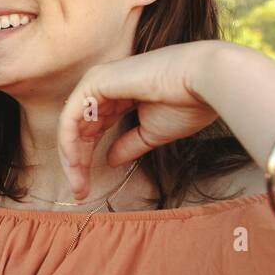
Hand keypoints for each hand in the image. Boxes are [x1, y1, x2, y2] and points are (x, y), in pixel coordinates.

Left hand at [58, 41, 227, 198]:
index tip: (86, 189)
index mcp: (117, 94)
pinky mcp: (94, 83)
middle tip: (79, 192)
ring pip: (71, 126)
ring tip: (78, 186)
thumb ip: (128, 145)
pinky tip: (76, 166)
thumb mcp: (152, 133)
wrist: (204, 82)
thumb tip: (111, 160)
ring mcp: (96, 82)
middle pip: (79, 130)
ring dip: (72, 159)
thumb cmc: (186, 102)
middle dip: (76, 163)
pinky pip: (70, 119)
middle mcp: (103, 86)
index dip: (87, 159)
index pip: (94, 129)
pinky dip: (70, 144)